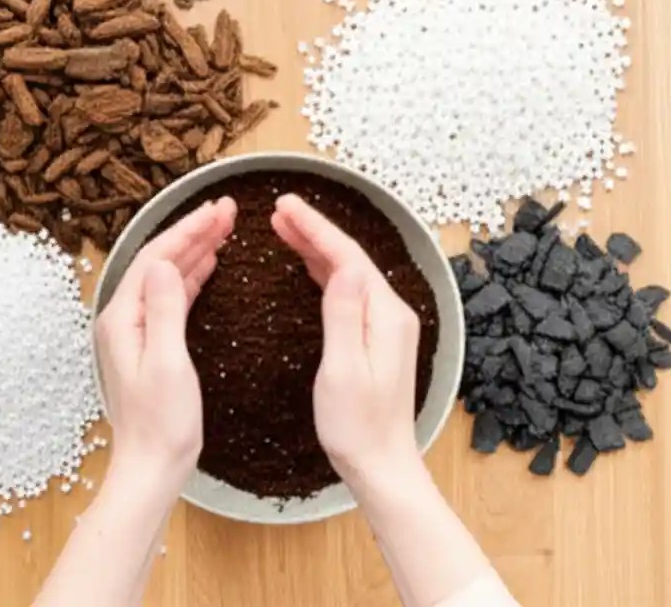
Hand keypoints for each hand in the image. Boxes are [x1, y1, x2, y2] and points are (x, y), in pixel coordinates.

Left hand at [95, 197, 236, 491]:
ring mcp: (136, 331)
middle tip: (228, 209)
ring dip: (194, 249)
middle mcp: (124, 319)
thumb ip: (165, 311)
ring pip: (166, 276)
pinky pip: (170, 296)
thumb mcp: (168, 364)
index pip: (155, 258)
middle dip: (193, 232)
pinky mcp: (151, 344)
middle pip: (159, 260)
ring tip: (224, 227)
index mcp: (123, 319)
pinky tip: (208, 265)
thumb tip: (165, 262)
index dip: (188, 230)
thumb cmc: (162, 424)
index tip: (219, 210)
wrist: (152, 466)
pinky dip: (191, 275)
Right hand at [270, 194, 421, 484]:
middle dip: (314, 231)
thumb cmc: (357, 426)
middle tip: (279, 209)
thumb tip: (344, 266)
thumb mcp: (343, 369)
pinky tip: (309, 266)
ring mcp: (386, 326)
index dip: (315, 227)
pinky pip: (349, 293)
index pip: (347, 256)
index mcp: (386, 316)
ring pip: (349, 273)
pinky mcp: (376, 340)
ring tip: (285, 227)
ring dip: (318, 248)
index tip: (285, 205)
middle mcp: (392, 314)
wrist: (381, 465)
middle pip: (349, 258)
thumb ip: (343, 314)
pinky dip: (325, 273)